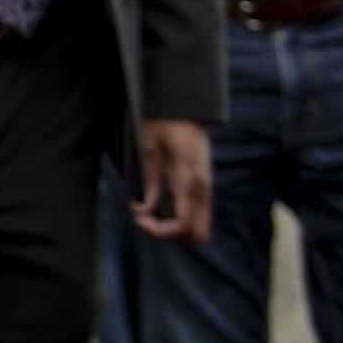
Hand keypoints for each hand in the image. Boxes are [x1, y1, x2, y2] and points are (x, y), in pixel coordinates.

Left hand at [135, 117, 214, 243]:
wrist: (186, 108)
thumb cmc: (164, 123)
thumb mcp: (147, 148)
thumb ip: (148, 181)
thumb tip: (143, 209)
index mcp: (189, 181)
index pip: (183, 225)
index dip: (158, 230)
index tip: (138, 216)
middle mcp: (202, 190)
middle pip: (197, 235)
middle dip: (168, 233)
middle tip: (144, 216)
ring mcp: (204, 189)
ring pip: (198, 227)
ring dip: (173, 227)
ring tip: (148, 210)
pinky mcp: (201, 186)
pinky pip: (195, 214)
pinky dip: (177, 217)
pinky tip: (157, 203)